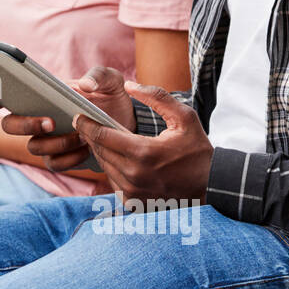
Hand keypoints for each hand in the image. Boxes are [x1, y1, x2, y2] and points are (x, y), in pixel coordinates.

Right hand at [0, 66, 139, 171]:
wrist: (128, 125)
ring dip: (55, 143)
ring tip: (81, 135)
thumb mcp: (111, 81)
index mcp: (43, 95)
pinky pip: (54, 164)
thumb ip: (99, 76)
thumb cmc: (112, 98)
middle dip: (25, 125)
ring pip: (34, 147)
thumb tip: (85, 85)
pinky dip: (70, 158)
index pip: (9, 97)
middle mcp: (39, 118)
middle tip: (50, 121)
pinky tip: (87, 148)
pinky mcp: (61, 158)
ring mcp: (47, 140)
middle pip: (10, 126)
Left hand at [72, 81, 209, 200]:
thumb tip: (130, 86)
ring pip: (105, 168)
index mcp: (143, 152)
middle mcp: (134, 174)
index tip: (78, 116)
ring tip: (102, 140)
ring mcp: (133, 191)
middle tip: (86, 125)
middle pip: (100, 151)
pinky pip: (114, 182)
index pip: (102, 136)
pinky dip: (113, 170)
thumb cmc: (198, 151)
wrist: (210, 186)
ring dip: (102, 153)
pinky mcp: (134, 202)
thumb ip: (157, 97)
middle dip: (92, 137)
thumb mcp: (184, 117)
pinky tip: (118, 159)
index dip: (87, 124)